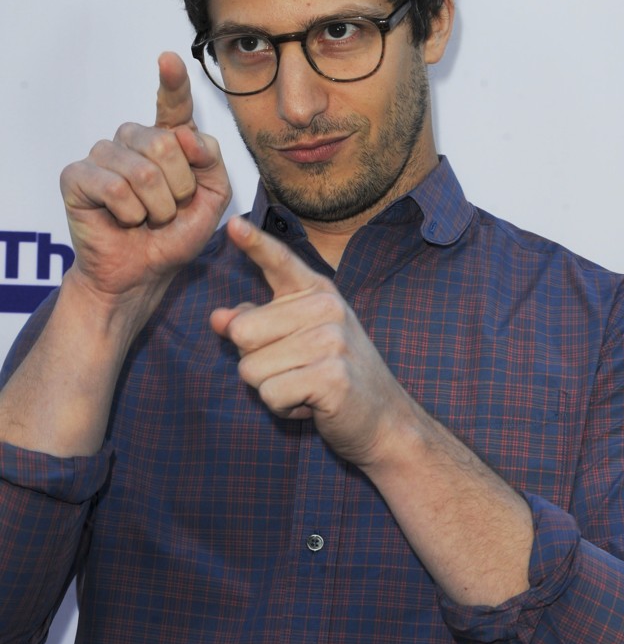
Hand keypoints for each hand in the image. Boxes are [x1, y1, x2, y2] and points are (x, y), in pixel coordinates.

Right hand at [60, 52, 231, 312]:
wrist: (142, 274)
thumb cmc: (173, 236)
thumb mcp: (212, 201)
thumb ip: (212, 164)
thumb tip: (187, 135)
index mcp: (167, 141)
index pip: (172, 106)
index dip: (172, 82)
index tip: (169, 59)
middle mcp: (133, 141)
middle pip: (164, 144)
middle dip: (179, 189)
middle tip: (169, 211)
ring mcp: (102, 156)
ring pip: (141, 170)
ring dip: (156, 207)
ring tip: (147, 219)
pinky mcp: (77, 176)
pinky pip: (114, 188)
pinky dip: (129, 213)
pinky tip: (124, 220)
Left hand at [210, 216, 412, 466]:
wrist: (385, 419)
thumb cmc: (335, 376)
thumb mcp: (297, 341)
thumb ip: (256, 324)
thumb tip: (218, 318)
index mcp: (318, 292)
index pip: (280, 262)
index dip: (254, 243)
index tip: (233, 224)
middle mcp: (326, 308)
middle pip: (242, 332)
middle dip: (256, 362)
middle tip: (295, 370)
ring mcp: (332, 340)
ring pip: (251, 368)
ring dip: (271, 388)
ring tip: (306, 386)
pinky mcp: (332, 376)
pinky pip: (270, 393)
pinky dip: (283, 407)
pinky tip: (311, 403)